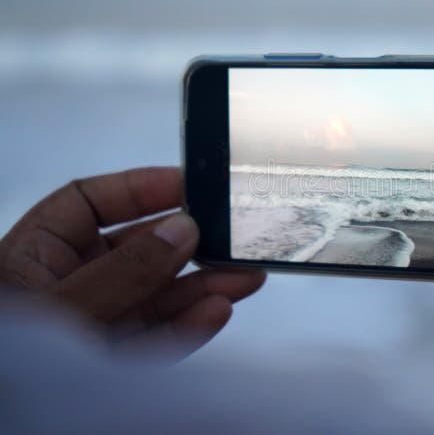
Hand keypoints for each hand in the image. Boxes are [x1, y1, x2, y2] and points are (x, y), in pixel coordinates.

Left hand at [0, 167, 264, 358]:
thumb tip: (184, 229)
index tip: (189, 185)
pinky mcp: (112, 363)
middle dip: (189, 244)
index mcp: (35, 257)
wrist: (0, 432)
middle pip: (136, 251)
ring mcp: (92, 326)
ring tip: (247, 277)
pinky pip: (155, 338)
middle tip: (234, 237)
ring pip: (155, 296)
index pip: (87, 205)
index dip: (138, 189)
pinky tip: (219, 310)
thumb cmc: (16, 359)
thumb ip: (125, 271)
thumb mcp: (63, 306)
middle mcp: (68, 286)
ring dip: (203, 286)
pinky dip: (189, 326)